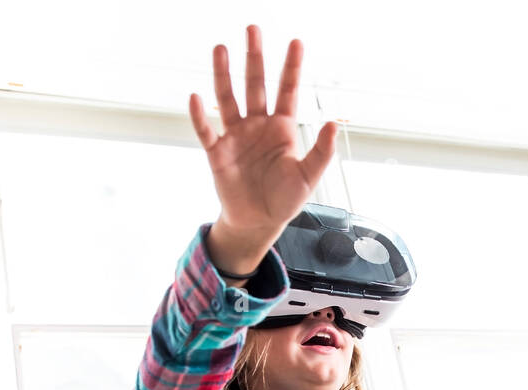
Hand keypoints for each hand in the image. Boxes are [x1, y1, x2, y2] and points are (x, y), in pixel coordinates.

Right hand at [191, 24, 338, 269]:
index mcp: (283, 128)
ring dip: (224, 74)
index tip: (296, 42)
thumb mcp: (309, 176)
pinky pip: (206, 130)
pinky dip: (199, 115)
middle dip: (254, 57)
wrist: (259, 222)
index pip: (287, 90)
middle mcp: (258, 125)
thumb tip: (331, 123)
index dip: (292, 67)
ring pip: (228, 99)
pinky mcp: (217, 153)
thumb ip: (321, 151)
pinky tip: (196, 96)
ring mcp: (236, 136)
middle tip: (252, 29)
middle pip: (255, 84)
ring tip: (221, 48)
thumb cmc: (285, 199)